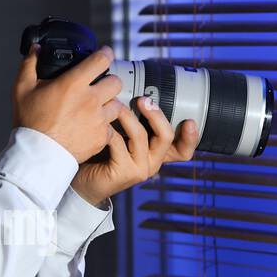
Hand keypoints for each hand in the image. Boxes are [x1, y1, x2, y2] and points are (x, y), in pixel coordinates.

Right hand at [12, 43, 124, 162]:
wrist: (37, 155)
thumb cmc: (30, 122)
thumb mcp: (22, 89)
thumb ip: (29, 65)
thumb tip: (35, 50)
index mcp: (74, 84)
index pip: (102, 59)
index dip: (105, 53)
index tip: (104, 54)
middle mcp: (91, 100)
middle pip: (116, 81)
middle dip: (109, 80)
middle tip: (100, 85)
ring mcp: (98, 120)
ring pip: (117, 104)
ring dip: (109, 103)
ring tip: (97, 108)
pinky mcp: (101, 137)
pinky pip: (111, 127)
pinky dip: (104, 126)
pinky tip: (93, 126)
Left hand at [70, 96, 199, 206]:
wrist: (85, 182)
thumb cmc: (104, 155)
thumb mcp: (125, 137)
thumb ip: (137, 122)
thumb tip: (140, 93)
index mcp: (158, 154)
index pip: (184, 150)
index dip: (191, 137)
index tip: (190, 121)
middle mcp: (153, 162)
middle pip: (166, 136)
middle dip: (155, 114)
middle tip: (142, 100)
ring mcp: (140, 169)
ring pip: (140, 136)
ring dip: (127, 116)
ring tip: (115, 105)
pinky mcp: (124, 172)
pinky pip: (118, 143)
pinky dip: (109, 129)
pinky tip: (102, 123)